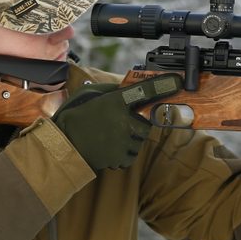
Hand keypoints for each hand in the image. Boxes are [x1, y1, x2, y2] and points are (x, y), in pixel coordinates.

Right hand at [52, 75, 181, 170]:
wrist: (62, 146)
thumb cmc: (74, 118)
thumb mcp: (90, 95)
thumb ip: (112, 92)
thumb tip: (128, 90)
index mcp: (115, 102)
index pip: (146, 91)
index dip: (163, 86)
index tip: (177, 81)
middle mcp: (123, 121)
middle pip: (147, 123)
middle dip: (139, 123)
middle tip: (121, 122)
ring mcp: (123, 141)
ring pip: (140, 140)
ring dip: (131, 138)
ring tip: (110, 136)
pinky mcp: (121, 157)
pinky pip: (132, 155)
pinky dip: (124, 153)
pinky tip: (109, 147)